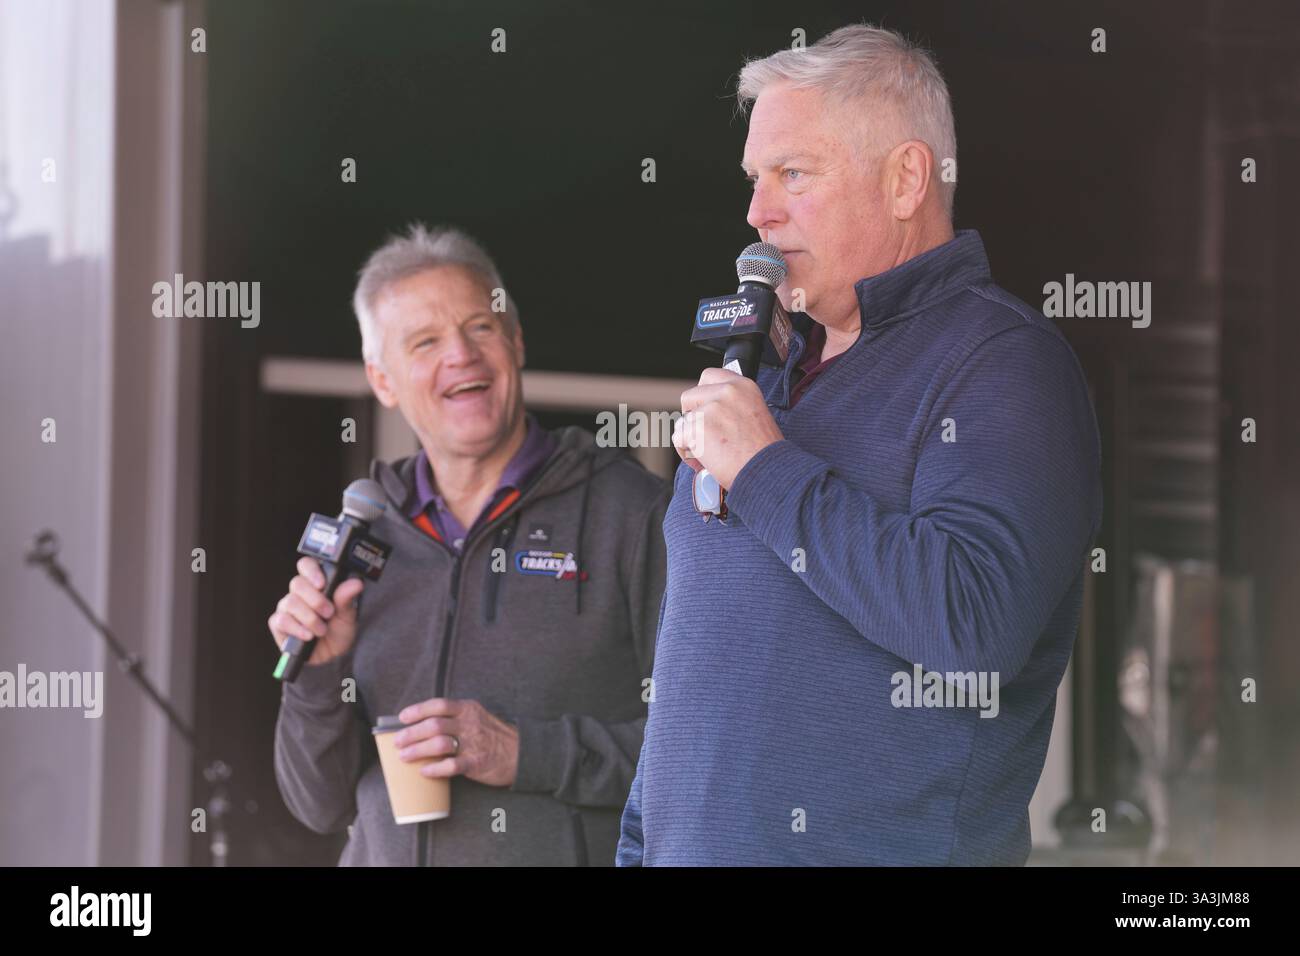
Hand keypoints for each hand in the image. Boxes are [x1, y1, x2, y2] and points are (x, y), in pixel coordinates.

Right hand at [267, 557, 364, 665]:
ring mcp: (286, 607)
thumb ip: (347, 598)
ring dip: (309, 618)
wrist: (331, 656)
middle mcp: (298, 593)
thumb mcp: (348, 614)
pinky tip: (309, 636)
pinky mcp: (278, 624)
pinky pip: (282, 620)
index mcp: (315, 583)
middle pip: (297, 583)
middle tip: (329, 613)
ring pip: (290, 602)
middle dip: (315, 600)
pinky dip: (298, 629)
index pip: (306, 565)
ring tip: (322, 630)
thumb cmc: (338, 630)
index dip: (311, 571)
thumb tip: (356, 583)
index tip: (322, 584)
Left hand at [393, 698, 519, 787]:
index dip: (418, 710)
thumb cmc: (494, 736)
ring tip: (404, 757)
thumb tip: (422, 725)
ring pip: (439, 744)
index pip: (438, 705)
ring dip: (418, 750)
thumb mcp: (478, 717)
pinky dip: (434, 768)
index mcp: (468, 709)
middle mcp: (470, 723)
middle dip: (411, 734)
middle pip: (434, 725)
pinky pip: (451, 766)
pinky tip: (424, 771)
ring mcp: (473, 743)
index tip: (402, 718)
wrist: (522, 753)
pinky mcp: (476, 763)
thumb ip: (456, 718)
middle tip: (398, 742)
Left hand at [674, 366, 783, 488]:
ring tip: (708, 454)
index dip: (702, 395)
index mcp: (743, 386)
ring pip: (683, 421)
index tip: (704, 409)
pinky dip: (686, 453)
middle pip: (689, 397)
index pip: (709, 376)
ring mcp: (712, 408)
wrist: (768, 472)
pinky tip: (703, 461)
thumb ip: (732, 405)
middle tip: (703, 434)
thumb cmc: (763, 453)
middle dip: (691, 416)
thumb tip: (709, 409)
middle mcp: (728, 392)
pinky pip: (678, 438)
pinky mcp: (699, 427)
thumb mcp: (754, 415)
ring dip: (690, 439)